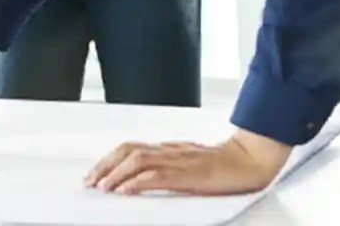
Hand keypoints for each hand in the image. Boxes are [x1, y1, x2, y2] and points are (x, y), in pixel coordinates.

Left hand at [85, 129, 291, 195]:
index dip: (109, 159)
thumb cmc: (222, 163)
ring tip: (103, 187)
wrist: (248, 160)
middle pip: (127, 151)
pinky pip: (158, 176)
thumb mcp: (189, 162)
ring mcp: (178, 161)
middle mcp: (168, 151)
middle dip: (105, 166)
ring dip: (116, 174)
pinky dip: (138, 182)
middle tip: (90, 182)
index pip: (130, 148)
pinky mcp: (188, 173)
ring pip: (137, 160)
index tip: (94, 174)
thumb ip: (168, 166)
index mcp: (167, 149)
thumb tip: (145, 175)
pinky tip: (127, 190)